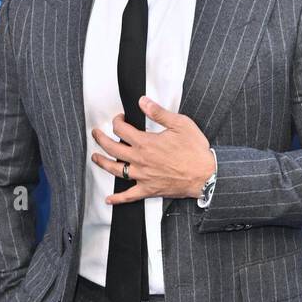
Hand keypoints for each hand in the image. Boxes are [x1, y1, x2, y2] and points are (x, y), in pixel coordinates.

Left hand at [90, 96, 215, 203]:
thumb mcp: (180, 124)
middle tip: (96, 133)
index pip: (121, 129)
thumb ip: (159, 113)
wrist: (205, 175)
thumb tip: (143, 102)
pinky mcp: (148, 190)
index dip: (117, 121)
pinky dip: (117, 198)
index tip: (120, 119)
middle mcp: (140, 160)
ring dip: (102, 162)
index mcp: (146, 143)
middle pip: (112, 148)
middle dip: (101, 139)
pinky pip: (129, 196)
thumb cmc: (195, 151)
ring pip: (115, 169)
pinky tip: (109, 199)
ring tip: (95, 157)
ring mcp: (142, 176)